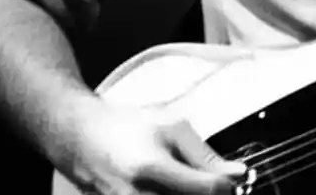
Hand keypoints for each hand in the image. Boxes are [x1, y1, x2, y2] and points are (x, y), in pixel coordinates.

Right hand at [59, 99, 246, 194]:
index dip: (225, 185)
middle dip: (204, 194)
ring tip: (182, 181)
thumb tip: (237, 174)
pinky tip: (167, 188)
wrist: (78, 136)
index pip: (205, 190)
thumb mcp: (171, 127)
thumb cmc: (124, 127)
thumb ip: (206, 154)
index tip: (229, 178)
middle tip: (205, 181)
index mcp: (151, 168)